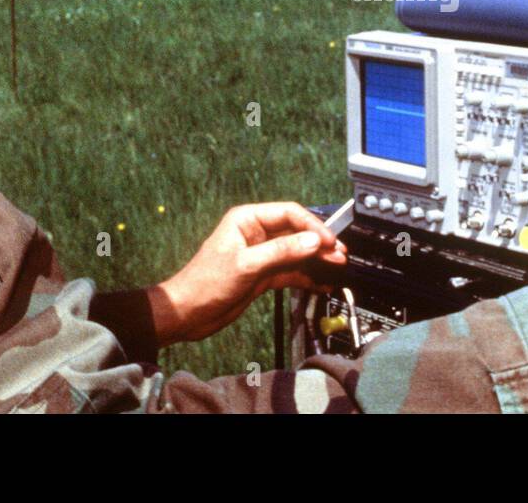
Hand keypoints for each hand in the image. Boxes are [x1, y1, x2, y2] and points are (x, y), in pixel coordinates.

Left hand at [157, 203, 347, 342]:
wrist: (186, 315)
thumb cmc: (204, 284)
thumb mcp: (246, 264)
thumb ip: (282, 251)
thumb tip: (313, 240)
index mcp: (248, 220)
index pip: (289, 213)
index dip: (312, 226)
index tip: (328, 241)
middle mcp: (256, 234)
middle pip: (297, 232)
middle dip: (319, 243)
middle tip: (340, 255)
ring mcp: (261, 255)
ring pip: (297, 253)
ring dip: (316, 260)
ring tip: (337, 268)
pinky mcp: (263, 275)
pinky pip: (291, 272)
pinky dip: (307, 277)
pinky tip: (322, 283)